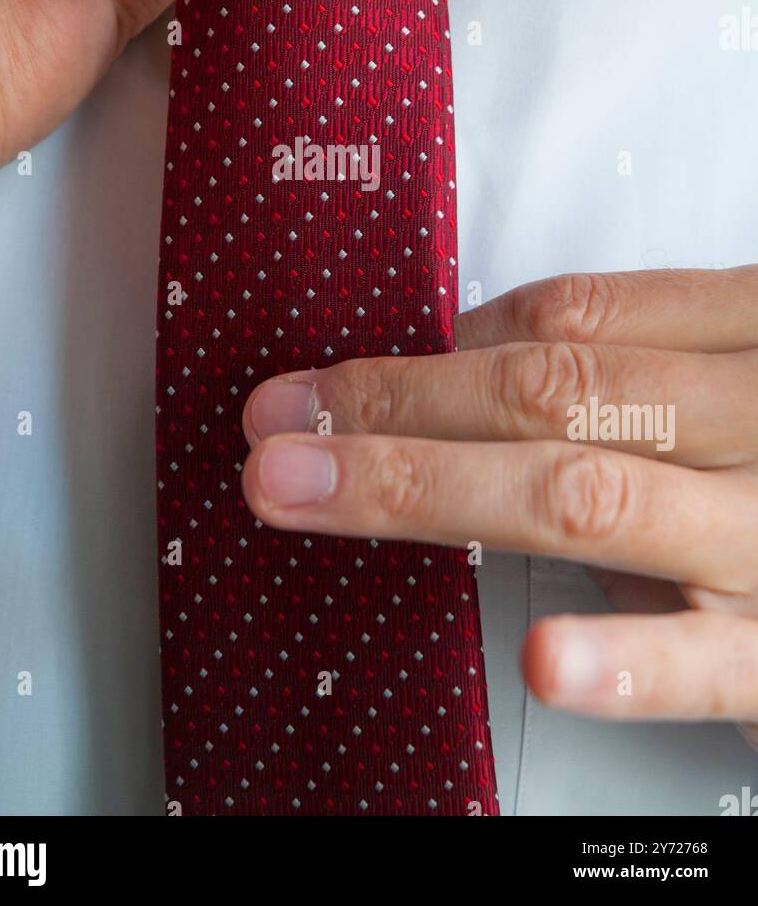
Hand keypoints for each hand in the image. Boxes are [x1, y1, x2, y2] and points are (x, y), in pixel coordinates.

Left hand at [242, 265, 757, 746]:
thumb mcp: (751, 359)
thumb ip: (648, 346)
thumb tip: (480, 342)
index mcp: (752, 329)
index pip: (575, 320)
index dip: (435, 347)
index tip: (328, 381)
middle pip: (554, 394)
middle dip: (396, 404)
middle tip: (270, 424)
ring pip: (594, 494)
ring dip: (431, 487)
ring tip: (305, 493)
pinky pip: (719, 654)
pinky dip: (635, 653)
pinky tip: (545, 660)